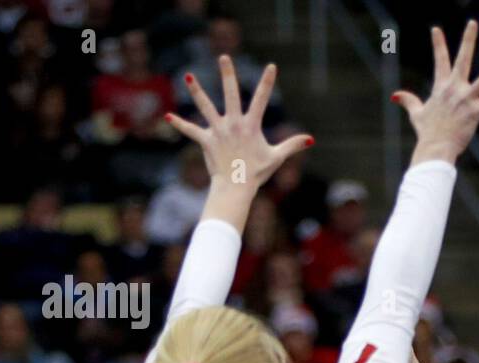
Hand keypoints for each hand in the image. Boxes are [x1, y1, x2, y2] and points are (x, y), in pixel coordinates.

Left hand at [169, 56, 312, 190]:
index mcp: (251, 126)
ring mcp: (218, 131)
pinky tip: (167, 116)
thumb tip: (311, 139)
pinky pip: (191, 130)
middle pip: (231, 94)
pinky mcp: (206, 140)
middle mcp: (234, 124)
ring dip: (197, 91)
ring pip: (206, 107)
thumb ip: (292, 145)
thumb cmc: (257, 173)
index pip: (261, 99)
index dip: (268, 82)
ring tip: (189, 76)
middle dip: (228, 75)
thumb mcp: (276, 157)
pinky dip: (179, 124)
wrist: (236, 188)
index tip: (271, 66)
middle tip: (224, 57)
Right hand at [396, 21, 478, 165]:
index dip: (438, 44)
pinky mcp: (476, 112)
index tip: (436, 29)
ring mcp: (466, 99)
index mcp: (442, 87)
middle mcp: (454, 89)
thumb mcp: (416, 113)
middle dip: (468, 39)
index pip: (439, 60)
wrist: (434, 148)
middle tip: (473, 23)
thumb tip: (395, 96)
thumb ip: (408, 101)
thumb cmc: (427, 132)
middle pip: (462, 59)